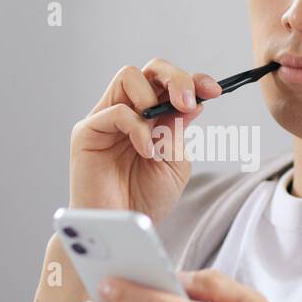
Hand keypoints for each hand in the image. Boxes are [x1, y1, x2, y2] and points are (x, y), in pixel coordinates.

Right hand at [68, 59, 221, 222]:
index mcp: (150, 118)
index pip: (168, 84)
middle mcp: (127, 113)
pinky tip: (146, 151)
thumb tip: (190, 102)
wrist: (121, 231)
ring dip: (152, 97)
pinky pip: (116, 111)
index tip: (215, 90)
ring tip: (160, 131)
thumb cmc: (144, 201)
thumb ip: (178, 132)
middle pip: (149, 70)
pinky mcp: (87, 133)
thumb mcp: (174, 164)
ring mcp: (105, 120)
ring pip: (128, 76)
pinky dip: (137, 128)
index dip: (192, 80)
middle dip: (176, 77)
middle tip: (188, 101)